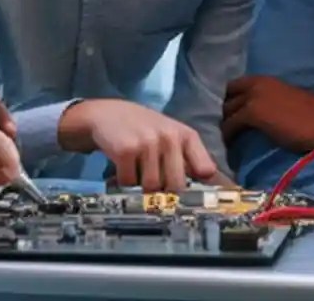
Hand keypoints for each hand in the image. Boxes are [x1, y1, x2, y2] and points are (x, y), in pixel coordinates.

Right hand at [57, 100, 216, 191]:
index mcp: (186, 136)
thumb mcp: (170, 136)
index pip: (206, 170)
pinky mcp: (126, 149)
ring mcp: (148, 142)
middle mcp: (170, 137)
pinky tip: (123, 167)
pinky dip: (124, 181)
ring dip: (141, 186)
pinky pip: (129, 182)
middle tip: (154, 184)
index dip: (201, 187)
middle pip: (177, 185)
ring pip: (152, 187)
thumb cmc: (142, 130)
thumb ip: (187, 158)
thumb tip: (206, 191)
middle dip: (165, 191)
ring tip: (137, 170)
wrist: (107, 114)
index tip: (193, 200)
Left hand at [222, 75, 313, 153]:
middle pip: (229, 96)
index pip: (237, 85)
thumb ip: (276, 102)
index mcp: (268, 80)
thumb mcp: (292, 102)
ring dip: (227, 125)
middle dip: (227, 111)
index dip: (233, 99)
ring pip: (227, 111)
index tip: (234, 113)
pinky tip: (233, 147)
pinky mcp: (252, 113)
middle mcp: (258, 84)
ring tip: (232, 140)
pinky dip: (229, 137)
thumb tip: (269, 115)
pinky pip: (230, 126)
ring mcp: (254, 97)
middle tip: (231, 128)